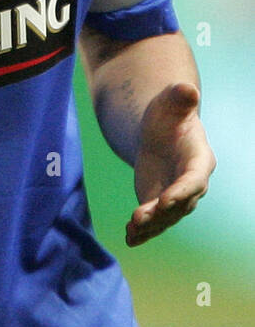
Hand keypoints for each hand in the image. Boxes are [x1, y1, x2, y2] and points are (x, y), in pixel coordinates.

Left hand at [126, 83, 214, 246]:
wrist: (160, 131)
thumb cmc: (169, 114)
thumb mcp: (171, 102)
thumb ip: (180, 98)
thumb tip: (187, 88)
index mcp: (199, 161)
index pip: (194, 180)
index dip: (182, 191)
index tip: (167, 200)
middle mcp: (191, 184)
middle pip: (180, 204)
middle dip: (162, 213)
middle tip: (141, 218)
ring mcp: (175, 196)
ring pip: (166, 216)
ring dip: (150, 225)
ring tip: (132, 231)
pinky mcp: (158, 202)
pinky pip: (153, 220)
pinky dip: (142, 230)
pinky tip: (129, 238)